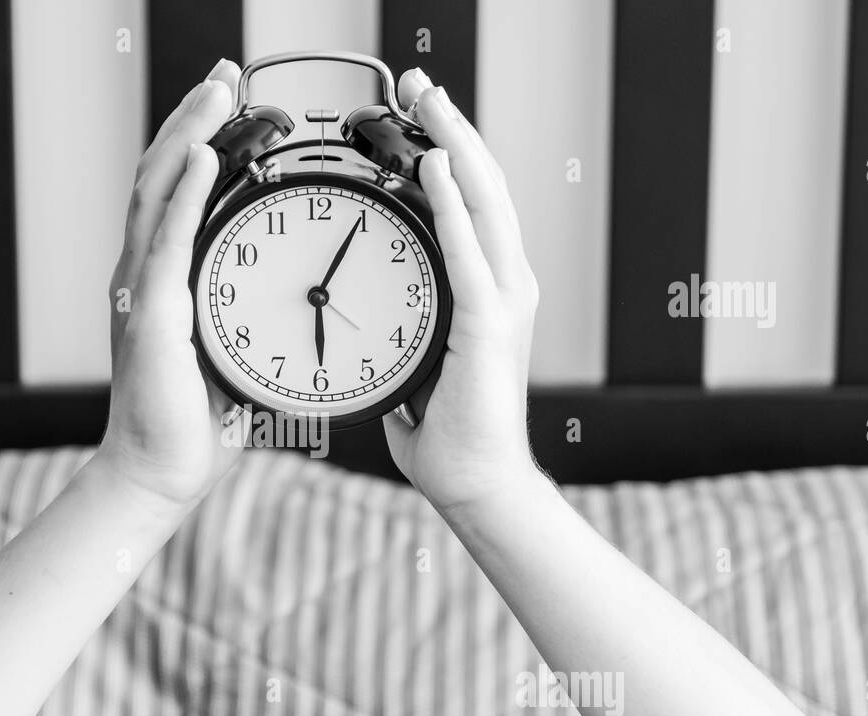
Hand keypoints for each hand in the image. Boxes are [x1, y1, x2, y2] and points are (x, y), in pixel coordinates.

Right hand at [97, 60, 249, 512]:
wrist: (162, 469)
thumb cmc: (198, 420)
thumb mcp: (231, 349)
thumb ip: (247, 312)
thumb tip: (297, 293)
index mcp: (163, 279)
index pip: (175, 193)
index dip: (197, 141)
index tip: (229, 104)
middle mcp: (143, 274)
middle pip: (161, 175)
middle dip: (192, 119)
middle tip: (225, 77)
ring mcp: (141, 291)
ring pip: (156, 193)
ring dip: (187, 136)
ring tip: (217, 95)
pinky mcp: (151, 315)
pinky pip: (167, 242)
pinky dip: (186, 196)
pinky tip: (205, 160)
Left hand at [382, 70, 542, 517]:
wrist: (474, 481)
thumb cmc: (444, 430)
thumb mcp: (414, 361)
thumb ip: (399, 328)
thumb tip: (362, 312)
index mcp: (486, 288)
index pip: (471, 204)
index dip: (450, 152)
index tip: (417, 115)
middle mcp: (505, 282)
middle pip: (483, 186)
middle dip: (452, 127)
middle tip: (420, 83)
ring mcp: (504, 299)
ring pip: (484, 203)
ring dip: (456, 144)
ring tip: (428, 100)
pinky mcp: (487, 323)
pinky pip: (468, 252)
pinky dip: (452, 205)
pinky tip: (437, 166)